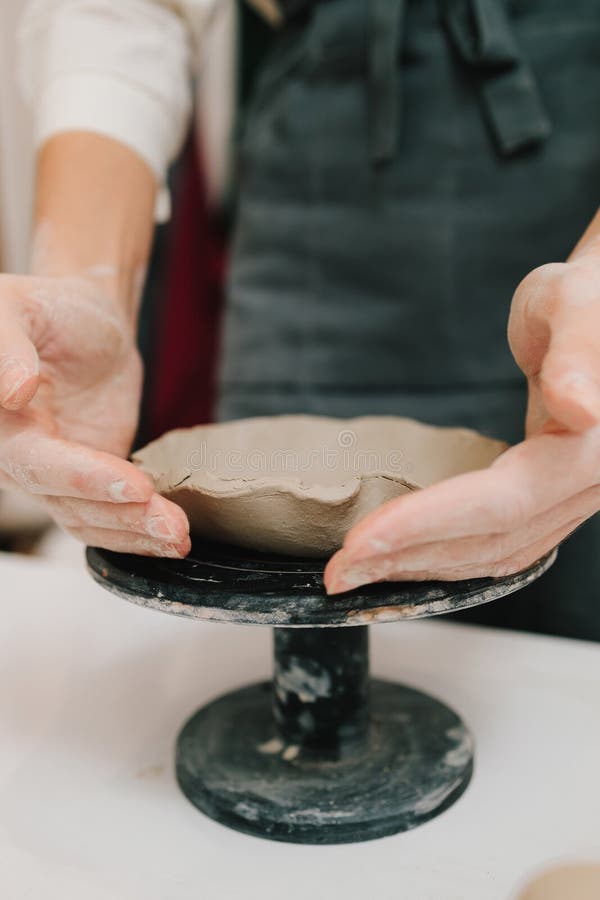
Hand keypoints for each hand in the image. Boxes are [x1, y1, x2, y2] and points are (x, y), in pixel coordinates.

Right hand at [0, 273, 189, 555]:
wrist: (87, 321)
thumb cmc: (49, 309)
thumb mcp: (18, 308)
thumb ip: (9, 346)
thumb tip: (14, 391)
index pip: (38, 463)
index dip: (85, 478)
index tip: (135, 485)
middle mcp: (19, 459)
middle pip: (68, 502)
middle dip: (122, 516)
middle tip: (173, 525)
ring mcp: (56, 475)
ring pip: (90, 519)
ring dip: (136, 533)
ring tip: (179, 536)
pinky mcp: (90, 481)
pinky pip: (109, 516)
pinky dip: (139, 532)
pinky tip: (170, 538)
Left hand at [324, 257, 599, 593]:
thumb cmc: (585, 300)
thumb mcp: (577, 305)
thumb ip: (581, 351)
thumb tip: (580, 408)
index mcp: (594, 449)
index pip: (504, 501)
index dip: (429, 523)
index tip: (360, 541)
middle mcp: (589, 486)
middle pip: (492, 541)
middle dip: (408, 557)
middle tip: (338, 571)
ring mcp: (573, 500)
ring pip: (495, 554)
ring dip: (422, 566)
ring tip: (358, 571)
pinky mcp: (551, 501)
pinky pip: (499, 545)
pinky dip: (447, 556)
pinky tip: (405, 558)